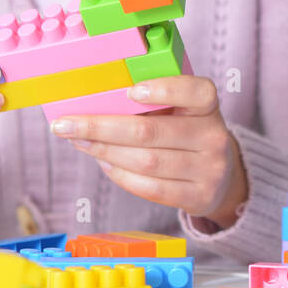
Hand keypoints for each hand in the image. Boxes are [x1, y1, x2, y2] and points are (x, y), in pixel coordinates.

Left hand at [48, 76, 248, 225]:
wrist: (221, 176)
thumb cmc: (188, 134)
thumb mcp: (182, 111)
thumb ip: (153, 104)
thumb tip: (95, 102)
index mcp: (209, 107)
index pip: (197, 92)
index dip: (164, 90)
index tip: (129, 91)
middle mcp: (214, 138)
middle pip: (151, 132)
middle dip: (102, 127)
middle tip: (67, 124)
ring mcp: (209, 171)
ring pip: (146, 162)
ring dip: (105, 152)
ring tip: (79, 142)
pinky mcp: (198, 197)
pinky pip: (150, 188)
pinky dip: (120, 174)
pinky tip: (103, 162)